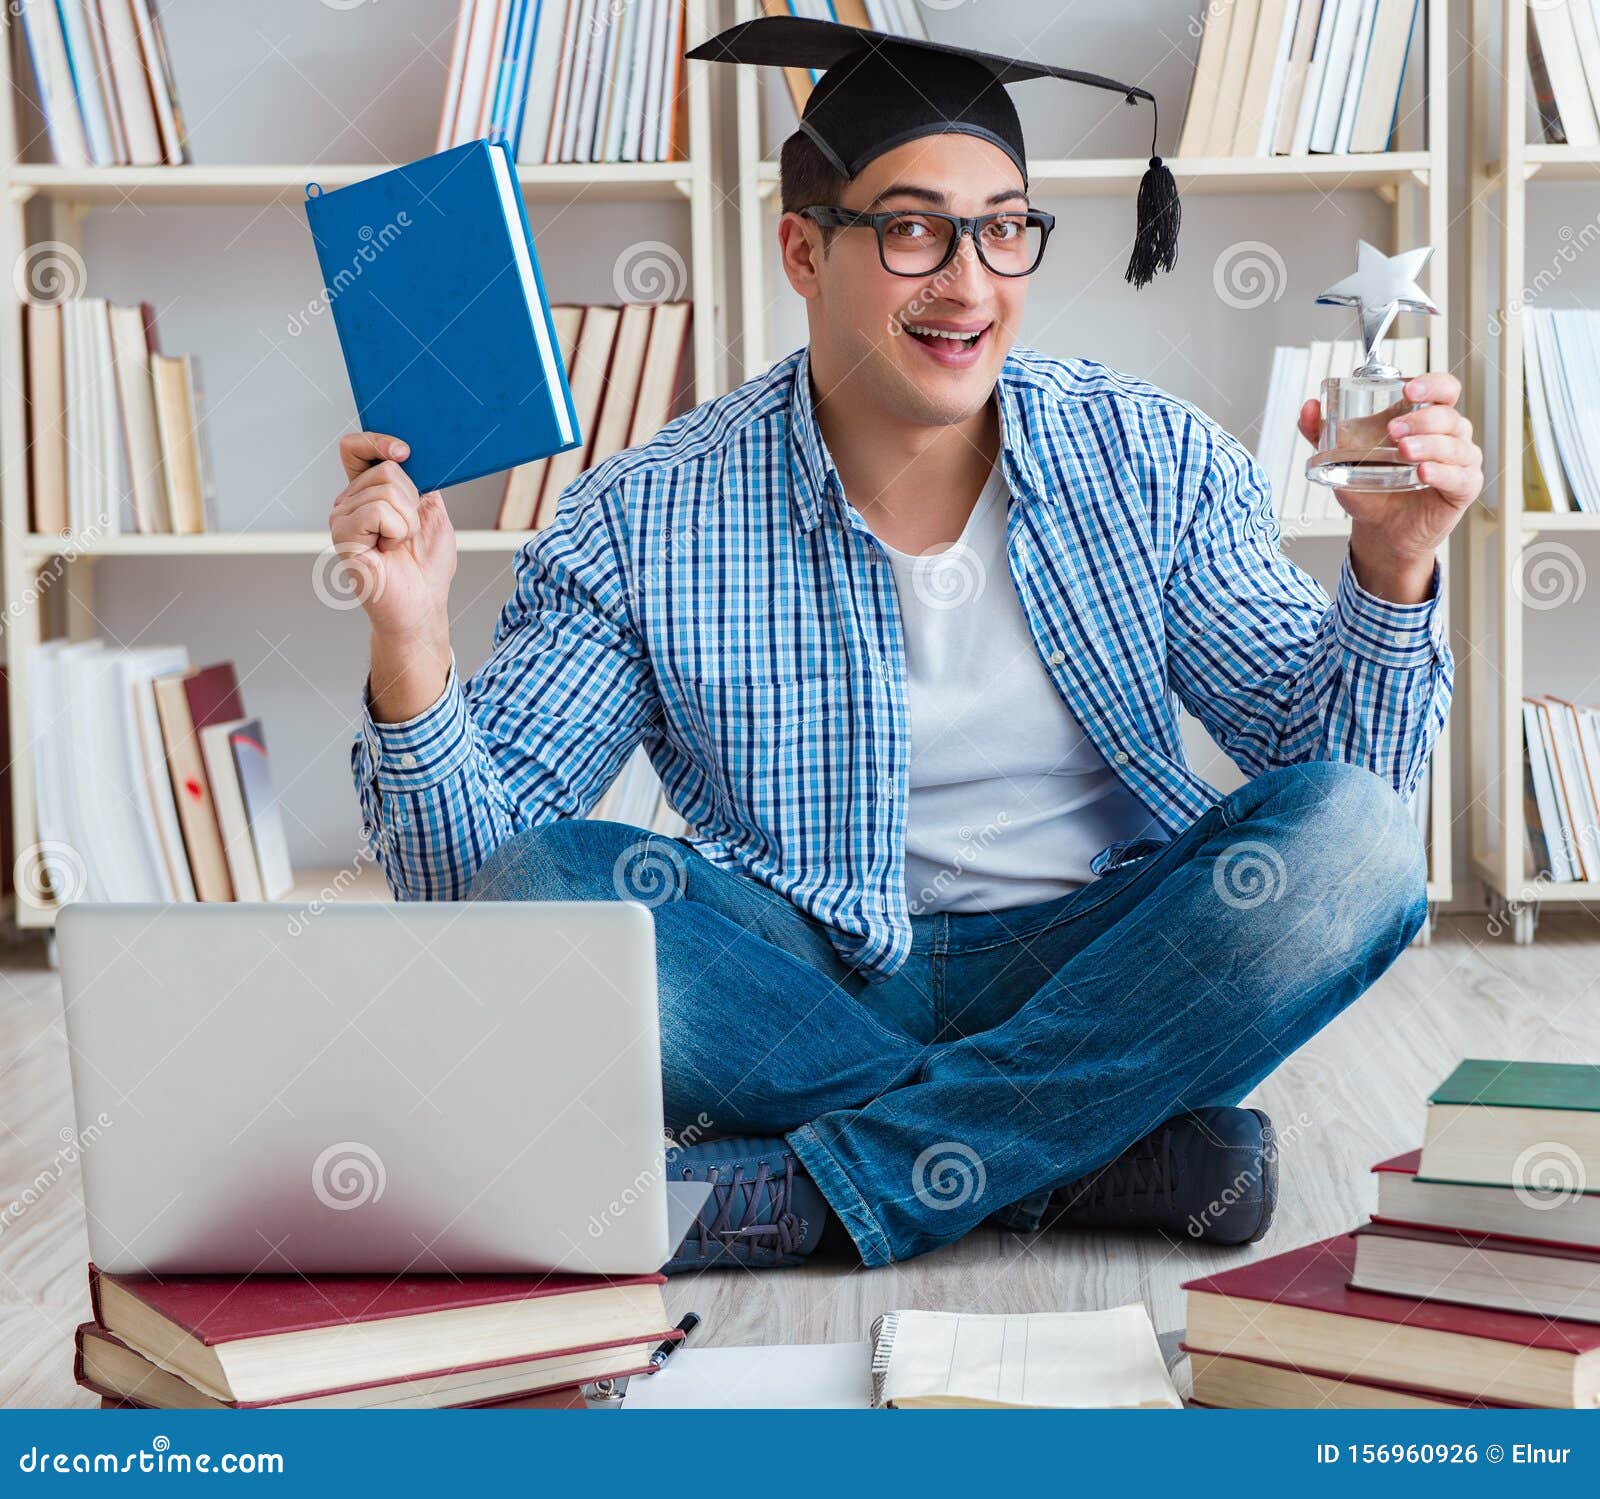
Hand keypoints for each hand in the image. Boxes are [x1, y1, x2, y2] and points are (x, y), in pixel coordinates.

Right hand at [329, 431, 456, 640]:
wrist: (423, 604)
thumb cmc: (426, 565)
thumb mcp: (432, 513)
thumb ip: (419, 483)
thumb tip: (410, 455)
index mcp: (367, 493)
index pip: (355, 450)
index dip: (376, 441)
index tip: (404, 452)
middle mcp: (349, 502)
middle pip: (385, 469)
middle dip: (411, 500)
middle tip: (408, 531)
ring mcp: (342, 518)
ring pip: (385, 489)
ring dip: (407, 519)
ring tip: (399, 543)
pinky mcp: (343, 536)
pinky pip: (377, 510)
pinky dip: (396, 529)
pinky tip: (390, 549)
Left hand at [1296, 371, 1482, 603]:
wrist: (1380, 529)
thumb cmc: (1371, 488)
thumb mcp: (1341, 459)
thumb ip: (1322, 433)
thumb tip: (1308, 408)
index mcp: (1424, 418)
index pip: (1443, 389)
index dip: (1432, 384)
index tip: (1409, 390)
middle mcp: (1448, 435)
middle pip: (1447, 415)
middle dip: (1421, 419)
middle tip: (1393, 429)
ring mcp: (1459, 461)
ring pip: (1455, 444)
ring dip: (1430, 444)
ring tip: (1404, 450)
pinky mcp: (1463, 488)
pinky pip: (1460, 476)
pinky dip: (1443, 472)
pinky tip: (1424, 472)